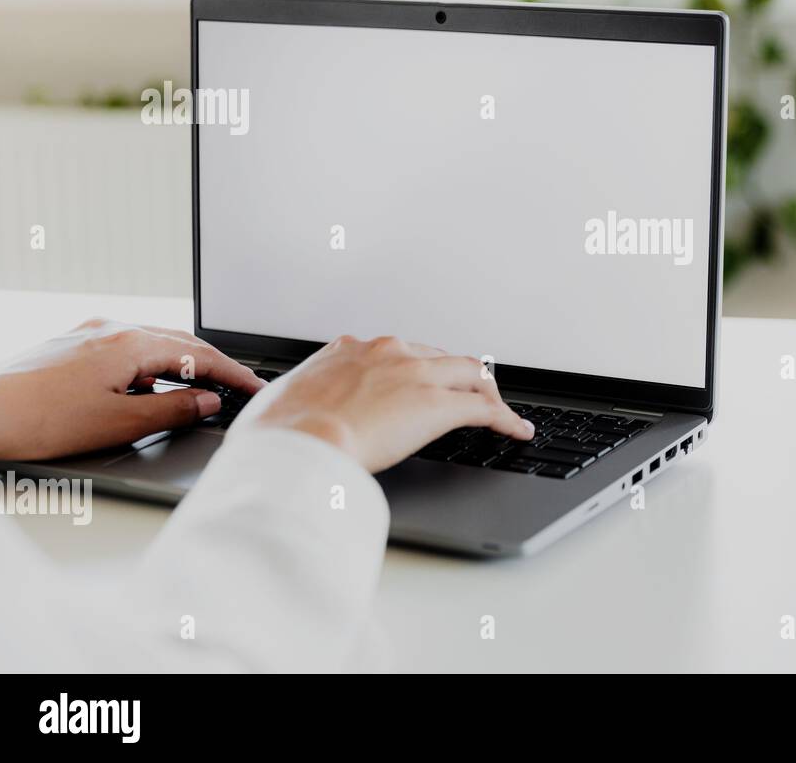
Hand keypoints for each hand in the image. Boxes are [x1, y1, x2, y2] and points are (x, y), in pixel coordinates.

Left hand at [0, 318, 265, 460]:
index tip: (256, 388)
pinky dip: (150, 366)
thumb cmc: (37, 422)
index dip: (234, 374)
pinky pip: (125, 349)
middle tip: (239, 387)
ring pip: (152, 344)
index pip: (201, 355)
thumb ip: (173, 409)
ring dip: (181, 365)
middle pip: (180, 343)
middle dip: (214, 365)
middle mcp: (111, 329)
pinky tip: (146, 389)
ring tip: (199, 392)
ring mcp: (87, 334)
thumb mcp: (119, 423)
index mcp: (130, 342)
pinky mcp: (69, 346)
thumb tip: (208, 400)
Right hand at [232, 335, 533, 473]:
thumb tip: (282, 417)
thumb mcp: (281, 404)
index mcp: (349, 350)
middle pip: (439, 357)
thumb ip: (295, 402)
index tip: (416, 384)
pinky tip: (516, 430)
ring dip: (486, 392)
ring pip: (469, 374)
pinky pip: (485, 408)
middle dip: (456, 376)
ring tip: (499, 411)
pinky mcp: (439, 405)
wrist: (296, 445)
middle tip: (467, 394)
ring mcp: (416, 375)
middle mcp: (388, 352)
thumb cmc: (279, 434)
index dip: (414, 370)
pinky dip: (506, 418)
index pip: (396, 353)